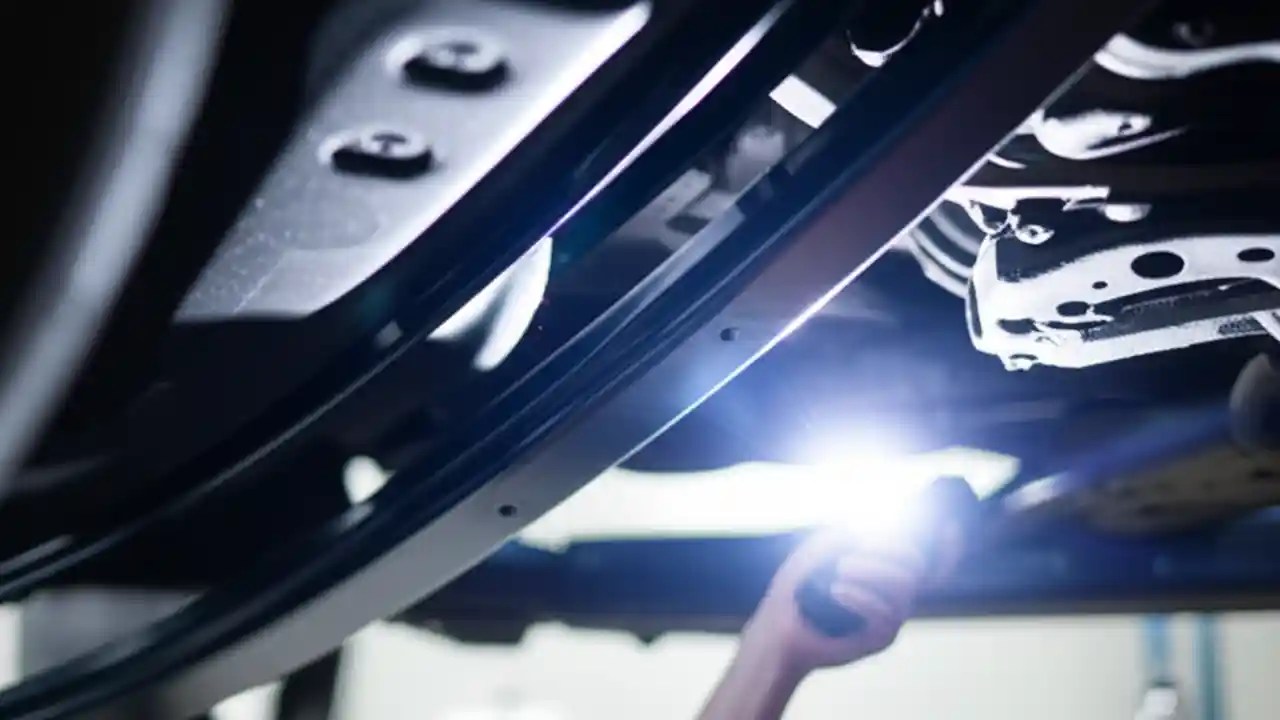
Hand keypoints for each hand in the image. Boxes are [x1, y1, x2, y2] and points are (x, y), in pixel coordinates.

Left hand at [740, 495, 966, 674]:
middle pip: (916, 565)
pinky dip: (860, 596)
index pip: (928, 559)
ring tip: (840, 569)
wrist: (780, 625)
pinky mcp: (881, 638)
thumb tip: (880, 523)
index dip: (949, 547)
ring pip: (905, 585)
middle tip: (850, 554)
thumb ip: (852, 530)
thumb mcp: (822, 547)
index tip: (952, 528)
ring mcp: (891, 617)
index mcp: (885, 571)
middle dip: (889, 549)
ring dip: (873, 569)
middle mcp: (894, 594)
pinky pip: (885, 614)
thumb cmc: (799, 585)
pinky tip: (836, 590)